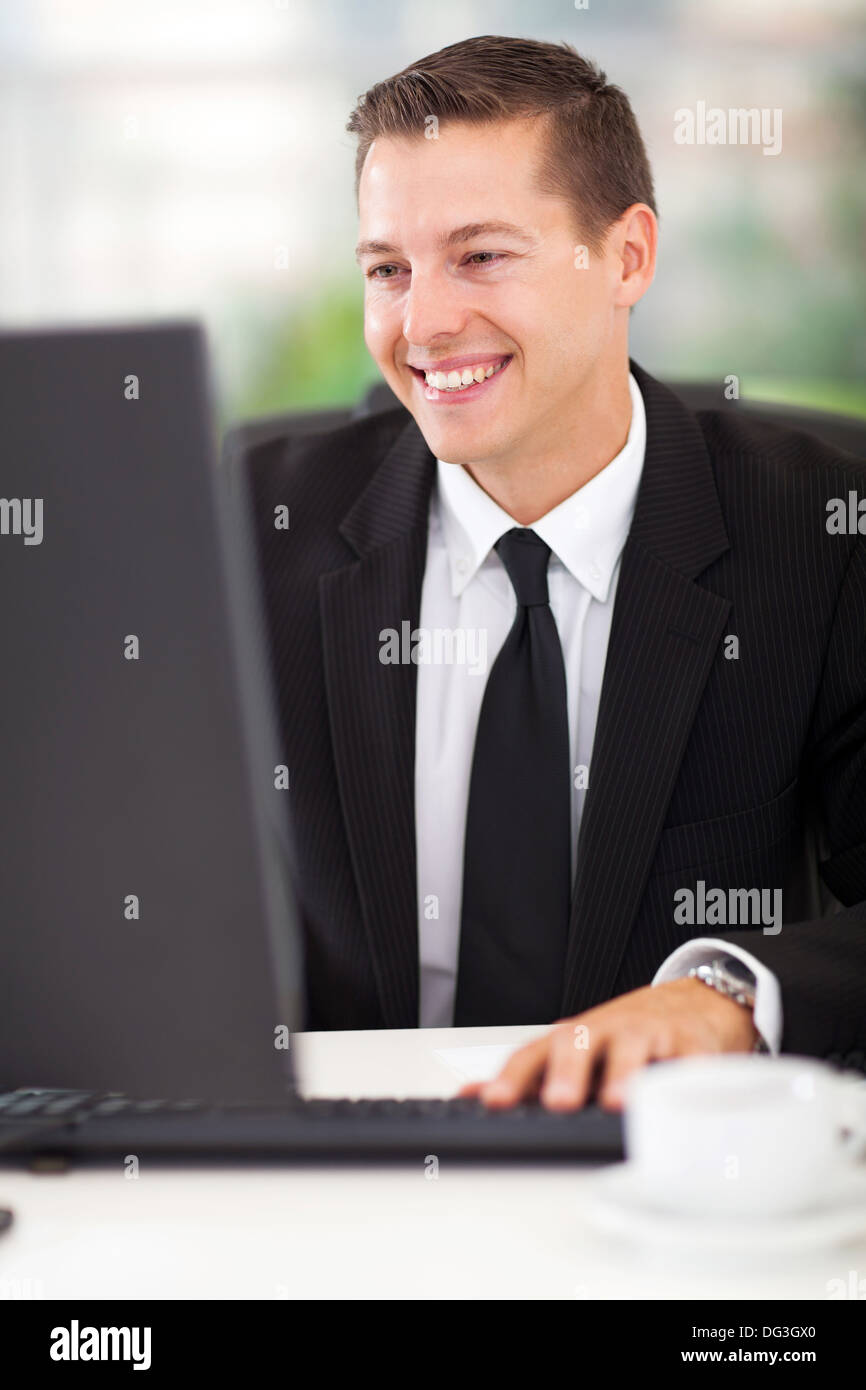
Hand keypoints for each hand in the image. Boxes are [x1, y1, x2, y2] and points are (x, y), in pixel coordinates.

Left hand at [458, 976, 758, 1111]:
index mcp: (573, 1039)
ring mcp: (648, 1036)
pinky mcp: (691, 1047)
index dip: (512, 1077)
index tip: (495, 1100)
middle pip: (581, 1044)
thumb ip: (526, 1076)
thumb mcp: (574, 1053)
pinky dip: (685, 1079)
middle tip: (559, 1101)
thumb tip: (469, 1095)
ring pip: (634, 1050)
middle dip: (568, 1072)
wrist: (690, 1003)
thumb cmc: (622, 1037)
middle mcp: (606, 1033)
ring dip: (624, 1076)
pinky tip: (680, 1097)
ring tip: (616, 1103)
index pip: (534, 1055)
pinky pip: (689, 1062)